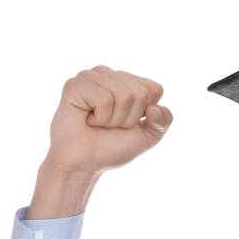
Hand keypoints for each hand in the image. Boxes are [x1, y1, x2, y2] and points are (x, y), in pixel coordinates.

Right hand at [44, 66, 172, 177]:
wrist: (85, 164)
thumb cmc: (112, 147)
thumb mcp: (148, 136)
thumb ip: (163, 121)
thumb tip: (155, 109)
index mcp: (125, 81)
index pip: (154, 89)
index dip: (145, 114)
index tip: (127, 123)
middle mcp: (108, 74)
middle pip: (141, 93)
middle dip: (129, 118)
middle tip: (109, 125)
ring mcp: (90, 77)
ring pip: (125, 95)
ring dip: (114, 119)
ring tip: (97, 123)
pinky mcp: (75, 85)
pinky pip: (105, 99)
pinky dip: (100, 118)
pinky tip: (87, 120)